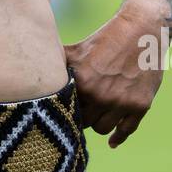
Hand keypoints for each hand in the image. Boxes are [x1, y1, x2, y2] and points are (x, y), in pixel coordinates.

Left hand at [63, 0, 166, 147]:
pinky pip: (127, 131)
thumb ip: (57, 62)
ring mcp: (122, 102)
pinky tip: (112, 142)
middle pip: (84, 122)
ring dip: (98, 123)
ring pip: (102, 129)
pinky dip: (118, 138)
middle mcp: (102, 95)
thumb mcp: (77, 49)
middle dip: (82, 117)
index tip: (65, 108)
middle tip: (82, 112)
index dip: (66, 108)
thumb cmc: (106, 38)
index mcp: (83, 82)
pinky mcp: (140, 105)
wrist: (142, 29)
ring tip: (96, 116)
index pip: (66, 109)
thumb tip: (29, 66)